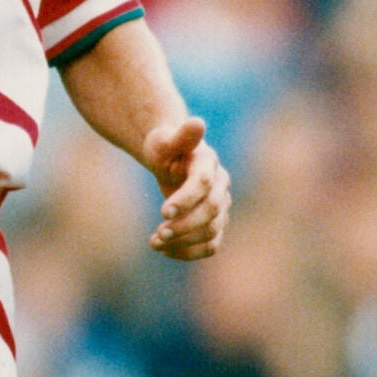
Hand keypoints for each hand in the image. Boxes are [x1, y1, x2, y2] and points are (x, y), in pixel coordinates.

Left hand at [141, 116, 230, 259]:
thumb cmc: (165, 149)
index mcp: (208, 163)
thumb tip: (197, 123)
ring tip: (154, 243)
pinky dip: (189, 253)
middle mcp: (220, 185)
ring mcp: (221, 205)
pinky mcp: (216, 223)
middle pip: (211, 210)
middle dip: (184, 225)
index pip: (204, 183)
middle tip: (156, 235)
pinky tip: (166, 251)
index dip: (185, 199)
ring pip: (212, 231)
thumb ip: (180, 136)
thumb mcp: (164, 140)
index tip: (162, 212)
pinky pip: (211, 245)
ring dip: (183, 242)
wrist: (171, 160)